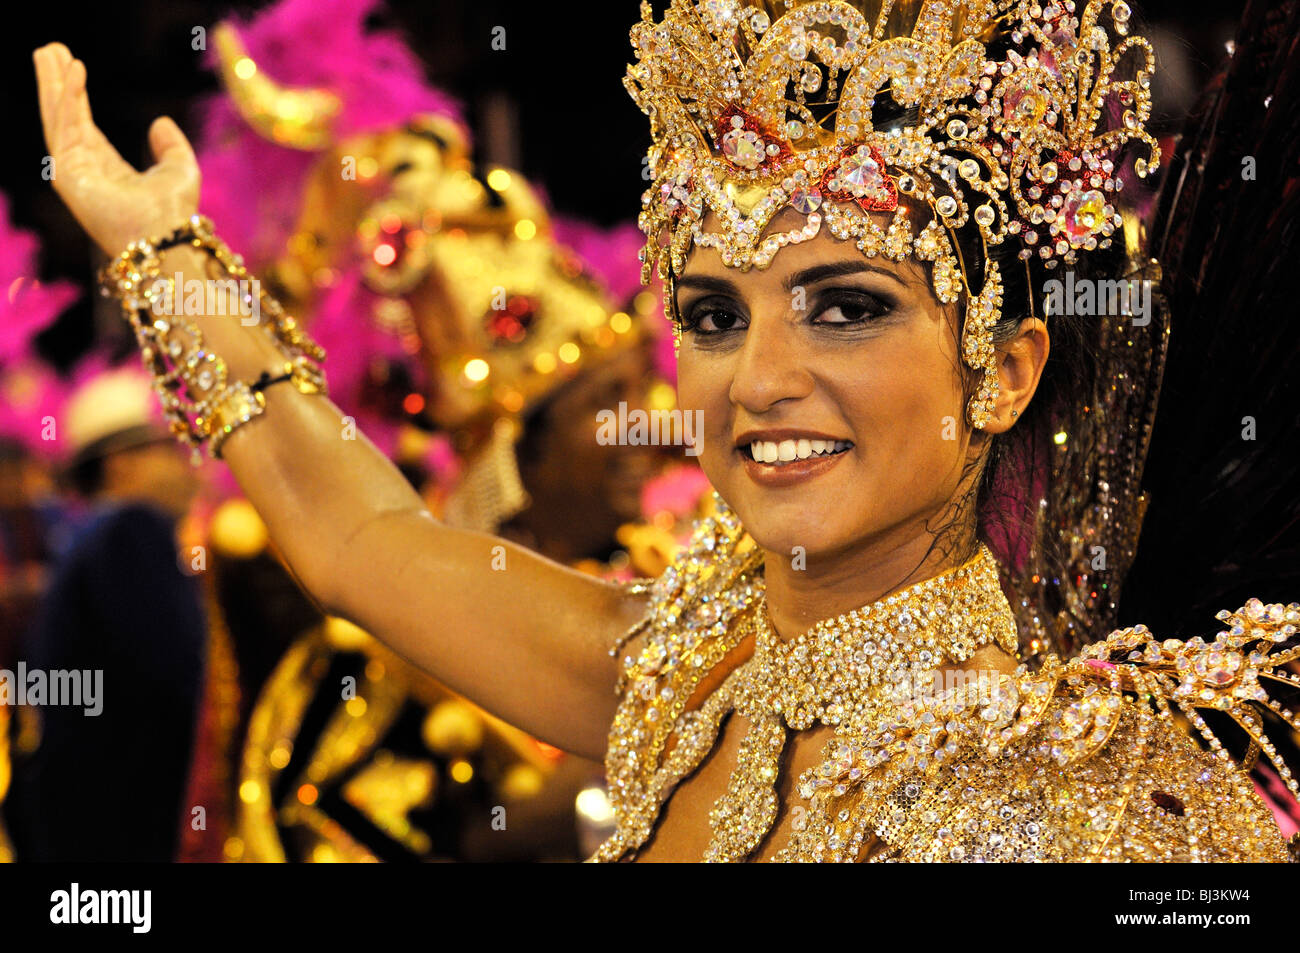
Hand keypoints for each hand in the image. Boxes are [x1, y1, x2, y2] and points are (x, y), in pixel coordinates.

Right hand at [33, 43, 199, 255]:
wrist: (166, 237)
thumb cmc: (175, 212)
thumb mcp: (181, 167)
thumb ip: (170, 144)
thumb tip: (160, 121)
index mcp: (108, 170)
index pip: (84, 125)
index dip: (77, 96)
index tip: (71, 65)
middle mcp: (86, 170)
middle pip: (64, 118)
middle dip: (54, 83)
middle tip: (48, 50)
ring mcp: (73, 173)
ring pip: (57, 118)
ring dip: (52, 84)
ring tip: (47, 51)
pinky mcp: (67, 175)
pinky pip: (65, 126)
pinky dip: (68, 97)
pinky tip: (73, 71)